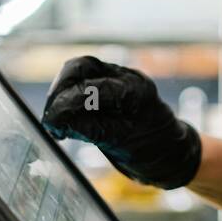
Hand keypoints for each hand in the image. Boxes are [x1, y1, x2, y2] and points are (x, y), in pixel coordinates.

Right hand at [41, 56, 201, 189]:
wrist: (171, 154)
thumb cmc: (154, 151)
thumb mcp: (122, 145)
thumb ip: (90, 129)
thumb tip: (57, 120)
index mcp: (134, 90)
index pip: (91, 87)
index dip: (65, 104)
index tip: (51, 123)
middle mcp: (127, 77)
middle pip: (81, 67)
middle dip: (59, 90)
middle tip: (50, 118)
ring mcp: (119, 78)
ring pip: (80, 70)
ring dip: (62, 91)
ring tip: (55, 120)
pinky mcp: (111, 86)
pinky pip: (84, 81)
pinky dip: (69, 96)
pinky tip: (64, 119)